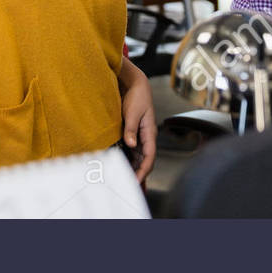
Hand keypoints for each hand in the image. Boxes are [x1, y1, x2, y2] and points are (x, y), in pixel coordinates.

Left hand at [118, 62, 156, 182]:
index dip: (144, 171)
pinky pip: (132, 151)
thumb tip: (131, 144)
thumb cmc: (137, 96)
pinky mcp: (133, 134)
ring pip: (138, 158)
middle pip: (145, 161)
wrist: (135, 84)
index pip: (150, 157)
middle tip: (128, 188)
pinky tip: (121, 168)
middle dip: (139, 175)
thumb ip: (130, 128)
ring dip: (133, 169)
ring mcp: (140, 136)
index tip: (136, 182)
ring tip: (124, 182)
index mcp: (150, 133)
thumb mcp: (132, 112)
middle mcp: (146, 137)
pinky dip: (128, 161)